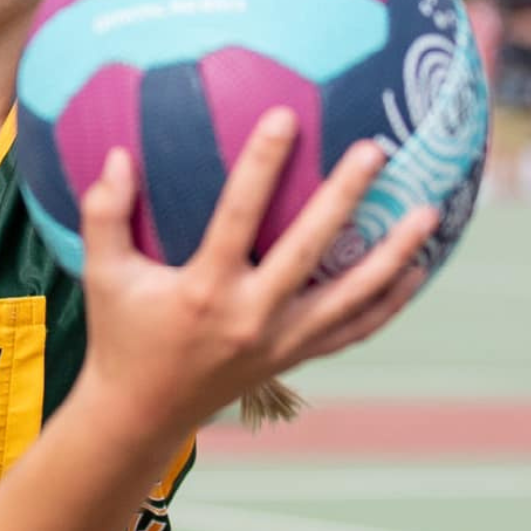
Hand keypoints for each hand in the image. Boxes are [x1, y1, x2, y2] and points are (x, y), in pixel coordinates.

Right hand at [77, 109, 435, 440]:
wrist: (141, 414)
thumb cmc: (121, 334)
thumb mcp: (102, 273)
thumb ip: (105, 213)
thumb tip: (117, 154)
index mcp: (203, 289)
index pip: (238, 215)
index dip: (261, 165)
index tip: (286, 117)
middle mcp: (250, 316)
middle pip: (309, 249)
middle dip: (344, 197)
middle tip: (375, 151)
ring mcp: (280, 342)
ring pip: (351, 296)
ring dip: (393, 254)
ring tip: (428, 212)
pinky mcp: (294, 359)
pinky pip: (353, 330)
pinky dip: (388, 302)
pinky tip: (413, 270)